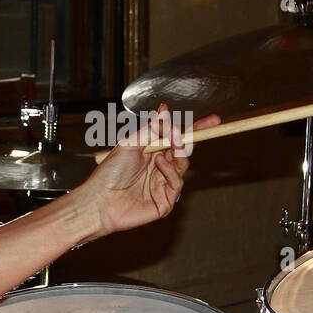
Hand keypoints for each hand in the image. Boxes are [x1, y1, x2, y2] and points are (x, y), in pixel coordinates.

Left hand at [75, 103, 219, 237]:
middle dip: (191, 139)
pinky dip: (171, 170)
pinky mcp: (165, 202)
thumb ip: (150, 129)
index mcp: (152, 152)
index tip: (212, 120)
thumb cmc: (109, 173)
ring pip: (182, 166)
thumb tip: (165, 111)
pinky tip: (159, 162)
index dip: (195, 129)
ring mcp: (163, 185)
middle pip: (184, 151)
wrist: (99, 200)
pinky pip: (177, 183)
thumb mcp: (130, 144)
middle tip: (194, 131)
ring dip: (178, 153)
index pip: (177, 139)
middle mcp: (159, 168)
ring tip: (167, 147)